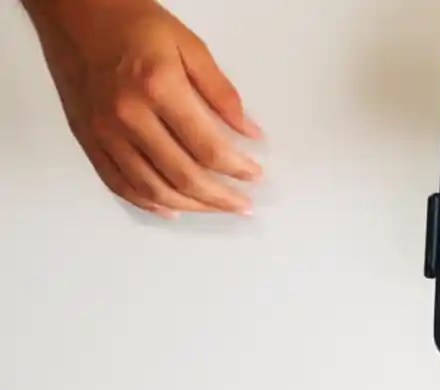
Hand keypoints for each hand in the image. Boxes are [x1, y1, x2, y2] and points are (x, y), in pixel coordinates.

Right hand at [25, 0, 261, 217]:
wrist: (73, 9)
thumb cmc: (131, 21)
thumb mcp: (189, 46)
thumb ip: (222, 93)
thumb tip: (249, 132)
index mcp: (159, 88)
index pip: (207, 147)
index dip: (237, 169)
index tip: (255, 176)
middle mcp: (128, 115)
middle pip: (182, 176)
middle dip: (220, 198)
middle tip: (243, 205)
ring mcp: (103, 131)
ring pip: (152, 188)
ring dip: (190, 206)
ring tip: (215, 208)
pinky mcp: (87, 137)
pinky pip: (118, 183)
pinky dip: (147, 202)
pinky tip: (170, 208)